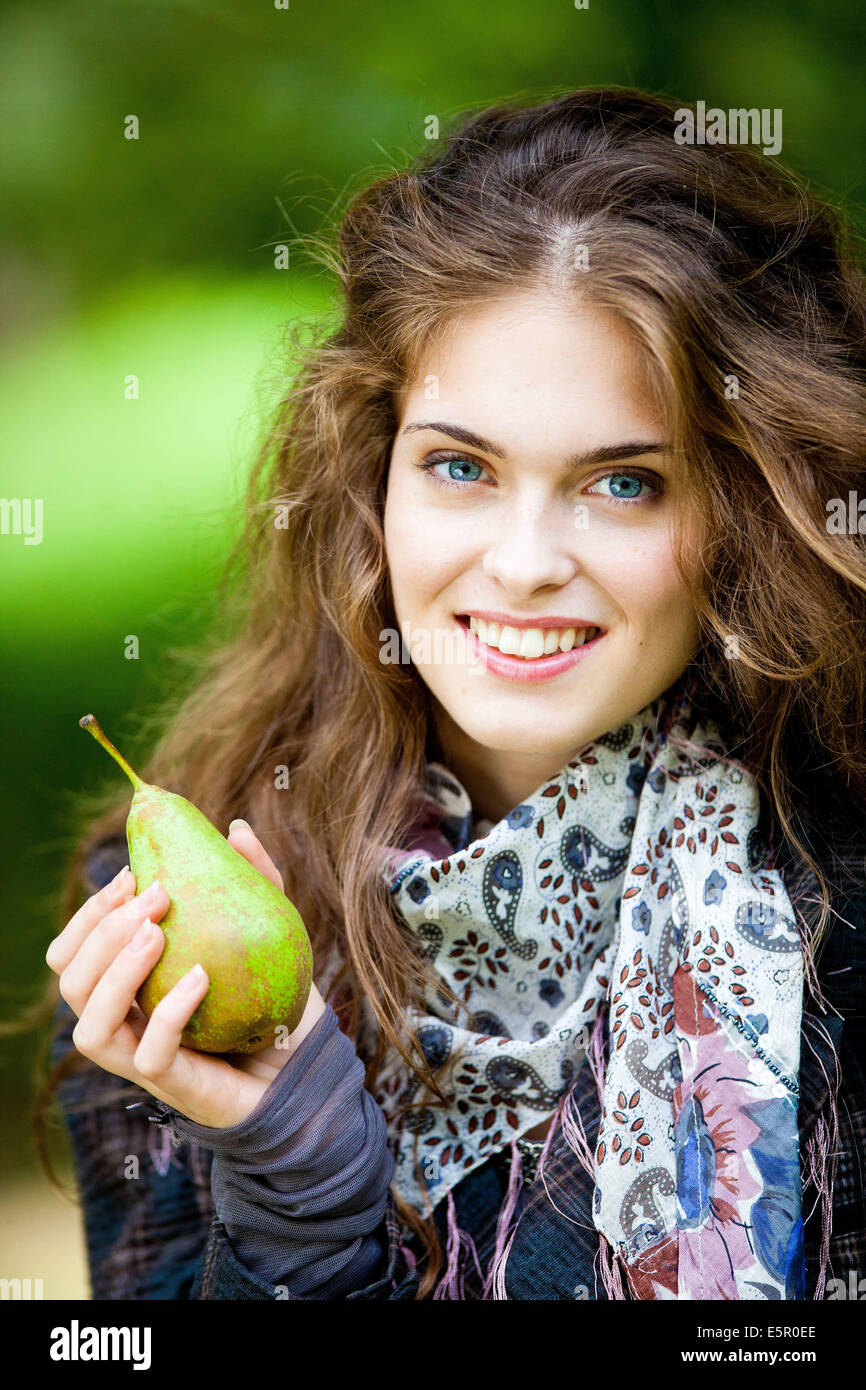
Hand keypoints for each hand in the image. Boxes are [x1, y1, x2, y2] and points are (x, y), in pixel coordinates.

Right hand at [45, 821, 325, 1128]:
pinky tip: (201, 978)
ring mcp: (145, 1061)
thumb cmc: (275, 1001)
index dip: (90, 913)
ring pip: (91, 1027)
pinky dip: (169, 1012)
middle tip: (155, 896)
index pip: (75, 954)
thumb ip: (252, 880)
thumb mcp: (264, 930)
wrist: (307, 1068)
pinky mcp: (177, 1086)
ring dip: (116, 973)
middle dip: (102, 931)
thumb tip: (236, 828)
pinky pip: (152, 1055)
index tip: (130, 875)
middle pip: (72, 983)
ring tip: (157, 933)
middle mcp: (127, 1025)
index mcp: (130, 989)